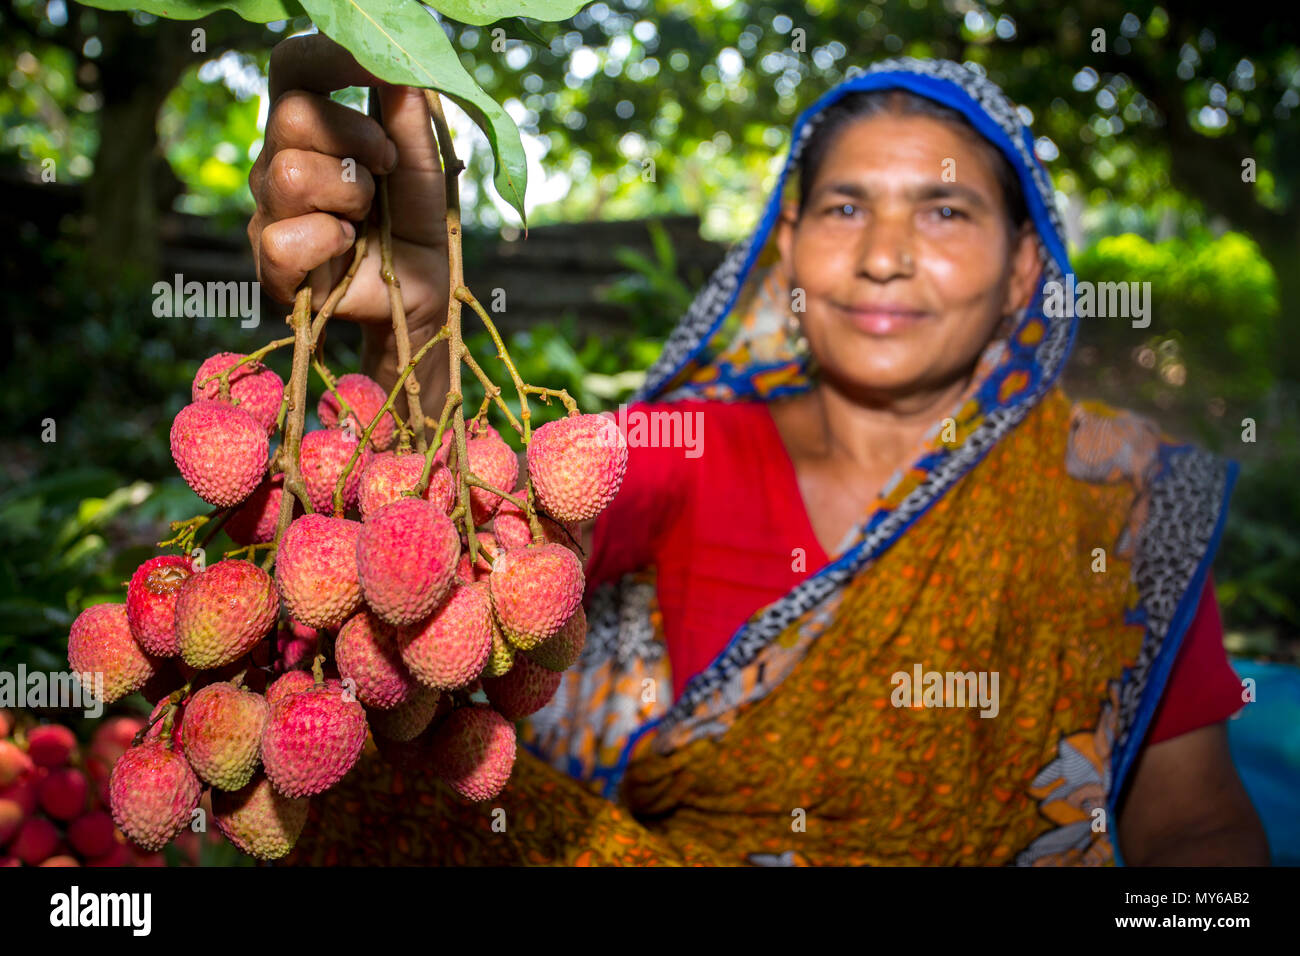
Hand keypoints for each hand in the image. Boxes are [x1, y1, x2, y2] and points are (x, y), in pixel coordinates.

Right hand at [247, 33, 448, 338]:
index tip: (380, 68)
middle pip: (292, 115)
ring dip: (349, 196)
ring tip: (365, 216)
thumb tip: (398, 70)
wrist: (418, 291)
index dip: (330, 58)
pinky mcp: (270, 262)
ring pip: (290, 174)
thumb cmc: (414, 219)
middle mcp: (277, 159)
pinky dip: (328, 243)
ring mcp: (268, 210)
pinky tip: (346, 248)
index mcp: (309, 126)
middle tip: (386, 167)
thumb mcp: (424, 164)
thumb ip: (408, 118)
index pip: (293, 67)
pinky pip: (285, 239)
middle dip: (356, 138)